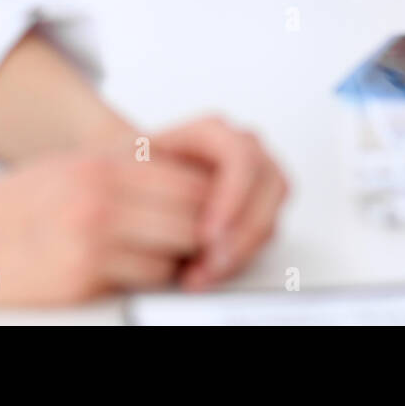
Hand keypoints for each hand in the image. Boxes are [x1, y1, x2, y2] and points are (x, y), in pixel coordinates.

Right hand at [0, 146, 213, 306]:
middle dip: (206, 233)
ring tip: (157, 262)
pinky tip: (123, 278)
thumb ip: (126, 175)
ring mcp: (92, 230)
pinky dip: (147, 284)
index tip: (212, 219)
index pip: (194, 176)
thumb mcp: (67, 170)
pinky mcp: (80, 274)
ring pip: (180, 248)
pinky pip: (147, 281)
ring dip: (179, 261)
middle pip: (197, 210)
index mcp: (103, 160)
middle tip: (200, 248)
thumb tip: (188, 190)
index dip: (213, 202)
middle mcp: (102, 188)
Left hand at [150, 116, 288, 289]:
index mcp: (215, 131)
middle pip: (269, 186)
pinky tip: (206, 273)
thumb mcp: (133, 168)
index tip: (208, 234)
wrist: (133, 183)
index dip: (231, 197)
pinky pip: (265, 236)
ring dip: (241, 250)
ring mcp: (259, 179)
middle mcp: (246, 150)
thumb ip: (156, 181)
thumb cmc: (133, 171)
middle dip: (242, 231)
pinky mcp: (262, 209)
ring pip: (272, 213)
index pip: (240, 158)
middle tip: (211, 262)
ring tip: (202, 274)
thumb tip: (174, 211)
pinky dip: (238, 258)